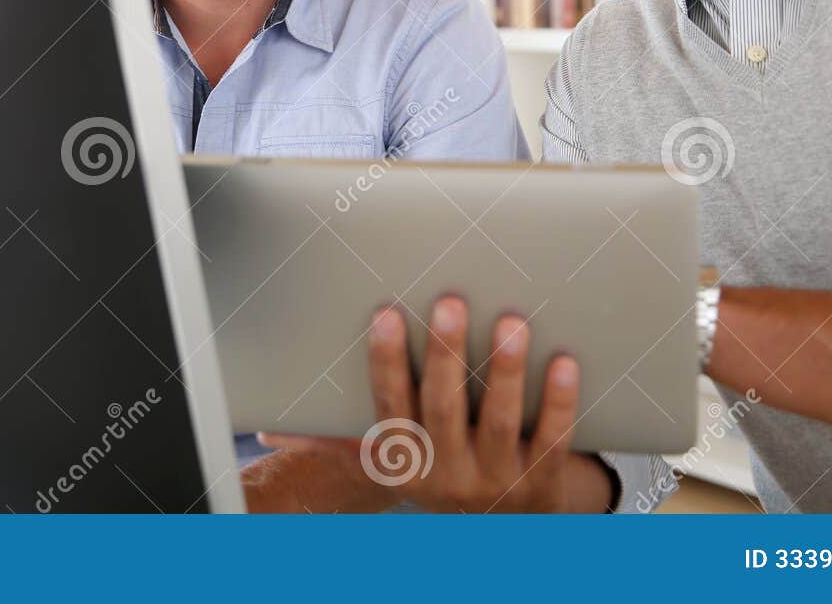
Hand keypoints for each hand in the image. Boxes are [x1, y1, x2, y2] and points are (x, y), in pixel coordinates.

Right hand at [263, 296, 614, 512]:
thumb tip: (268, 432)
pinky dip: (557, 400)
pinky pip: (551, 438)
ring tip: (510, 320)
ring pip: (500, 420)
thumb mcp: (389, 462)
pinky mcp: (542, 480)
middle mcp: (447, 473)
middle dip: (444, 354)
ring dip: (505, 369)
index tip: (383, 315)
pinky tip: (563, 361)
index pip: (389, 406)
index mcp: (406, 460)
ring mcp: (496, 480)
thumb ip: (334, 443)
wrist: (501, 529)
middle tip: (448, 302)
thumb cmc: (437, 471)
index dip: (385, 361)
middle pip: (443, 408)